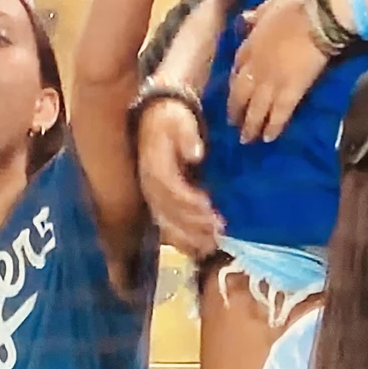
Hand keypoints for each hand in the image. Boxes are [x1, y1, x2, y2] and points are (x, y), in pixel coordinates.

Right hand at [137, 98, 221, 258]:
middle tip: (218, 231)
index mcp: (155, 166)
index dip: (188, 200)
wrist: (153, 120)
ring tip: (211, 245)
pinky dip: (181, 240)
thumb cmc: (171, 121)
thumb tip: (196, 154)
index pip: (170, 188)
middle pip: (168, 211)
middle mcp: (149, 185)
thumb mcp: (180, 120)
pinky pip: (166, 226)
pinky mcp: (157, 202)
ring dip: (188, 237)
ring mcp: (152, 195)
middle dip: (192, 224)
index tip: (209, 207)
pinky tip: (199, 248)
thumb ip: (187, 136)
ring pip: (166, 223)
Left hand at [227, 0, 328, 144]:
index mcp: (249, 43)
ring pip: (256, 108)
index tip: (233, 92)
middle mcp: (256, 66)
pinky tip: (268, 139)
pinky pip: (280, 113)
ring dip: (250, 125)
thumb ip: (255, 17)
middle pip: (240, 93)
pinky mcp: (292, 91)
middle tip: (233, 124)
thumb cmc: (296, 3)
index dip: (235, 81)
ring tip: (246, 139)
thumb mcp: (267, 5)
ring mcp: (272, 80)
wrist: (319, 13)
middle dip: (236, 110)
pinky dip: (273, 126)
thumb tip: (244, 19)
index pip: (236, 67)